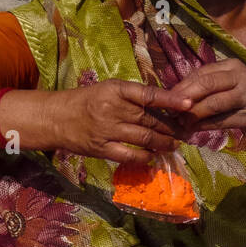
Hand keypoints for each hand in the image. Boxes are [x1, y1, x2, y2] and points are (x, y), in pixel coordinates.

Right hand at [52, 80, 188, 163]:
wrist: (56, 117)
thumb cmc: (86, 101)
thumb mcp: (108, 90)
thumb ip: (131, 96)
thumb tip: (161, 104)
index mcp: (116, 89)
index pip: (149, 94)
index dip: (170, 100)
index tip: (189, 104)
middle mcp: (113, 108)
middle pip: (149, 119)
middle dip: (170, 127)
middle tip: (184, 131)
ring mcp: (107, 130)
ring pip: (143, 137)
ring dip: (162, 143)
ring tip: (173, 144)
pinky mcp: (102, 148)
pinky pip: (129, 155)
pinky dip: (144, 157)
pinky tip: (152, 157)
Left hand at [158, 59, 245, 154]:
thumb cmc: (243, 102)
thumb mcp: (226, 88)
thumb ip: (205, 89)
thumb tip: (174, 97)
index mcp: (231, 66)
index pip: (200, 73)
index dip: (181, 87)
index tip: (167, 100)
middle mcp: (241, 75)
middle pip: (206, 84)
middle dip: (184, 99)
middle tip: (171, 111)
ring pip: (213, 103)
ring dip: (193, 114)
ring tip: (181, 122)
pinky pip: (221, 121)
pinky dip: (204, 126)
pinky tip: (193, 130)